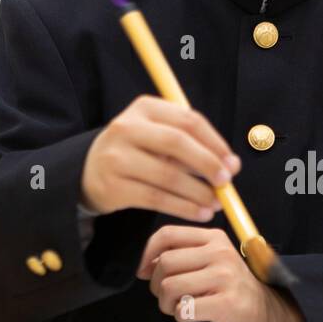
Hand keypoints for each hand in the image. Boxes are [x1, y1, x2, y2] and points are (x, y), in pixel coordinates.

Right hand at [80, 94, 240, 221]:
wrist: (89, 172)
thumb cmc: (138, 152)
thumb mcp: (159, 138)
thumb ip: (194, 147)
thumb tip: (232, 165)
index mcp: (145, 108)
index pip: (188, 120)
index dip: (216, 143)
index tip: (233, 163)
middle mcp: (127, 128)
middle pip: (177, 143)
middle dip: (208, 164)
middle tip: (227, 183)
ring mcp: (117, 157)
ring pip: (168, 176)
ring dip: (199, 193)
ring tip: (216, 204)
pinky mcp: (113, 186)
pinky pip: (156, 199)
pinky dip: (183, 208)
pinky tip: (199, 213)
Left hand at [136, 224, 305, 321]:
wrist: (264, 313)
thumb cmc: (227, 288)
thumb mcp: (208, 262)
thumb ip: (180, 256)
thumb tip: (144, 264)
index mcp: (213, 238)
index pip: (167, 234)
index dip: (146, 254)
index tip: (143, 272)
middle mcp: (221, 253)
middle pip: (165, 263)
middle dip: (156, 285)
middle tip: (167, 297)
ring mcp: (226, 277)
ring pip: (170, 287)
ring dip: (166, 304)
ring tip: (179, 307)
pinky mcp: (228, 303)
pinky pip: (184, 310)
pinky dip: (181, 317)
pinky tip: (191, 316)